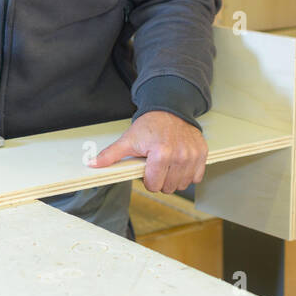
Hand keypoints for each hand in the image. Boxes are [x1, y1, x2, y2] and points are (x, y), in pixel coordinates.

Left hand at [90, 111, 206, 193]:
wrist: (170, 108)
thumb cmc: (150, 125)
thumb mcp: (128, 139)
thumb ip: (110, 155)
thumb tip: (92, 164)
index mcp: (161, 154)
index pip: (153, 185)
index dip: (147, 179)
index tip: (147, 167)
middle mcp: (180, 155)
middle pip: (168, 187)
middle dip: (160, 179)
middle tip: (157, 164)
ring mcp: (193, 155)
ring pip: (183, 184)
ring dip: (174, 178)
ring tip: (168, 163)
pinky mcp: (202, 153)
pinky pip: (196, 177)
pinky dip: (188, 173)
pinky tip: (180, 162)